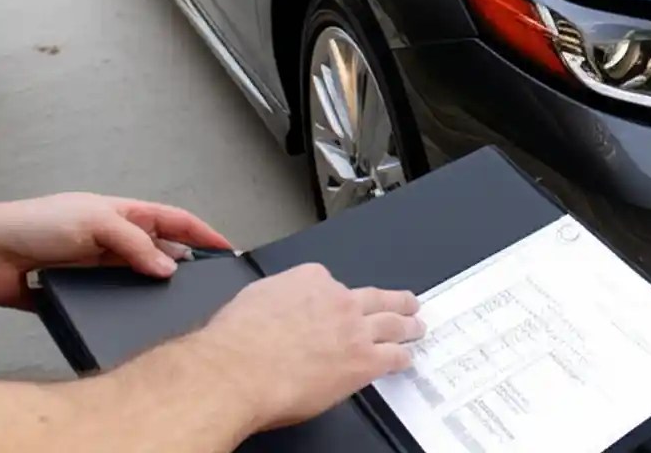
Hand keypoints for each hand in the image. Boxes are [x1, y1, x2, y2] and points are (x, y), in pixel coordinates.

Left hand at [0, 192, 230, 308]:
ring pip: (138, 280)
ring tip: (172, 301)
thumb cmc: (33, 223)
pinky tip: (133, 316)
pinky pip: (111, 303)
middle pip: (161, 251)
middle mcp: (112, 239)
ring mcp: (96, 267)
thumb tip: (169, 266)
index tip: (226, 249)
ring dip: (152, 288)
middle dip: (185, 264)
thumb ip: (135, 244)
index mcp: (122, 213)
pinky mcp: (79, 292)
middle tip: (207, 281)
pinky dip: (124, 309)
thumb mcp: (95, 221)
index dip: (202, 232)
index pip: (174, 220)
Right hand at [192, 263, 424, 431]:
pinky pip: (393, 356)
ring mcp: (355, 329)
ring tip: (416, 326)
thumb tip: (269, 310)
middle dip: (393, 300)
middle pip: (375, 297)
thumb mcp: (250, 301)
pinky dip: (402, 357)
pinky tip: (405, 359)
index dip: (337, 298)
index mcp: (309, 281)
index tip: (340, 304)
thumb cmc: (234, 342)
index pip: (331, 283)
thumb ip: (271, 302)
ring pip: (392, 322)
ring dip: (407, 324)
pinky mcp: (364, 360)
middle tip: (407, 302)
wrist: (238, 370)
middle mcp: (338, 300)